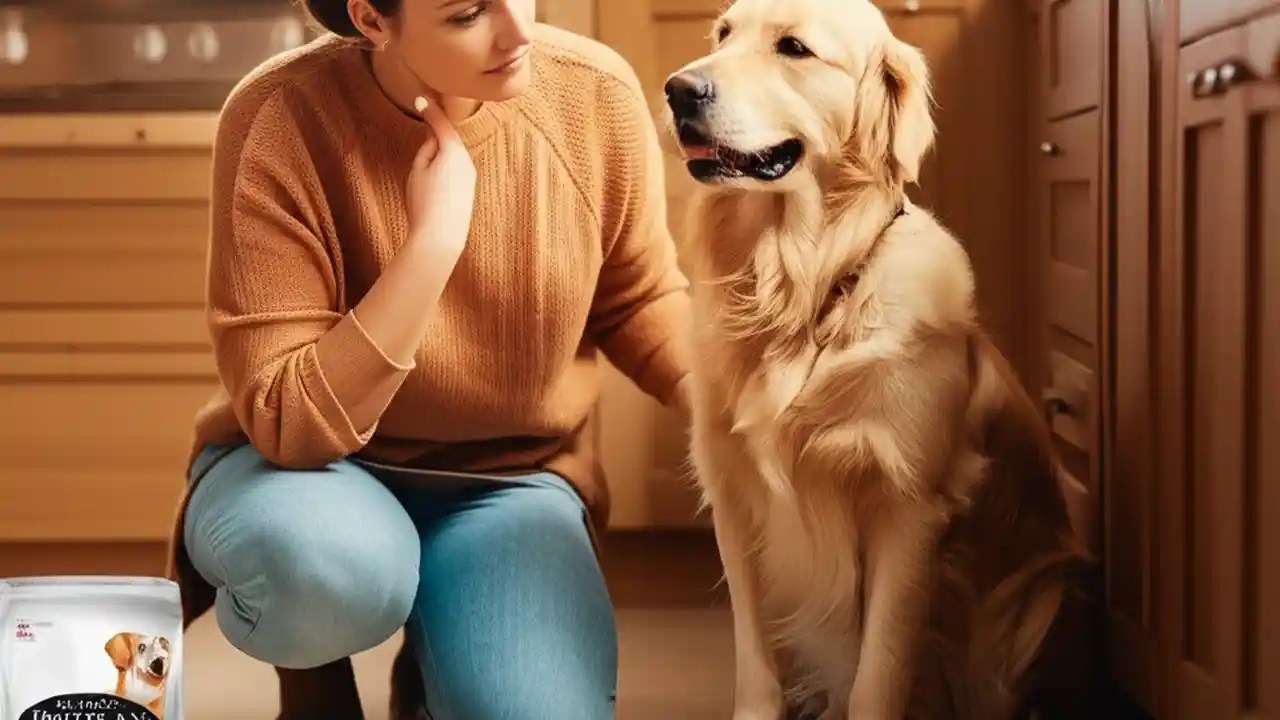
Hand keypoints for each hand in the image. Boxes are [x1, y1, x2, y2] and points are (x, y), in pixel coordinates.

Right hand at [405, 93, 476, 259]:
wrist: (440, 237)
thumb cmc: (425, 202)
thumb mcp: (418, 170)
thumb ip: (426, 149)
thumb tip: (433, 138)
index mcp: (453, 150)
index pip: (441, 124)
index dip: (430, 111)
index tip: (421, 99)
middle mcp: (467, 160)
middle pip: (449, 140)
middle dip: (435, 136)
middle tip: (419, 139)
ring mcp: (470, 176)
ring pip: (452, 157)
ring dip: (439, 156)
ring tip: (423, 175)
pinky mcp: (469, 191)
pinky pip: (455, 172)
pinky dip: (445, 170)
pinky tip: (434, 187)